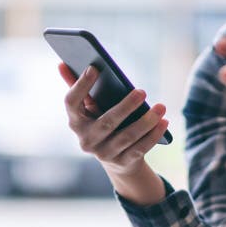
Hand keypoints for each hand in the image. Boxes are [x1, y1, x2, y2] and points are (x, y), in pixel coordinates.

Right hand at [58, 63, 168, 205]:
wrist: (116, 160)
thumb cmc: (101, 123)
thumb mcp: (90, 108)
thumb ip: (77, 86)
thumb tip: (61, 63)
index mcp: (75, 122)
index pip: (71, 103)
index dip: (80, 86)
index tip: (94, 68)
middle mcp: (86, 140)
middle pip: (106, 122)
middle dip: (125, 106)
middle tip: (142, 91)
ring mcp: (104, 154)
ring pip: (127, 136)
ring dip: (146, 122)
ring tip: (161, 107)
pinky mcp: (122, 163)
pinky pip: (140, 148)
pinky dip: (153, 135)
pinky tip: (164, 122)